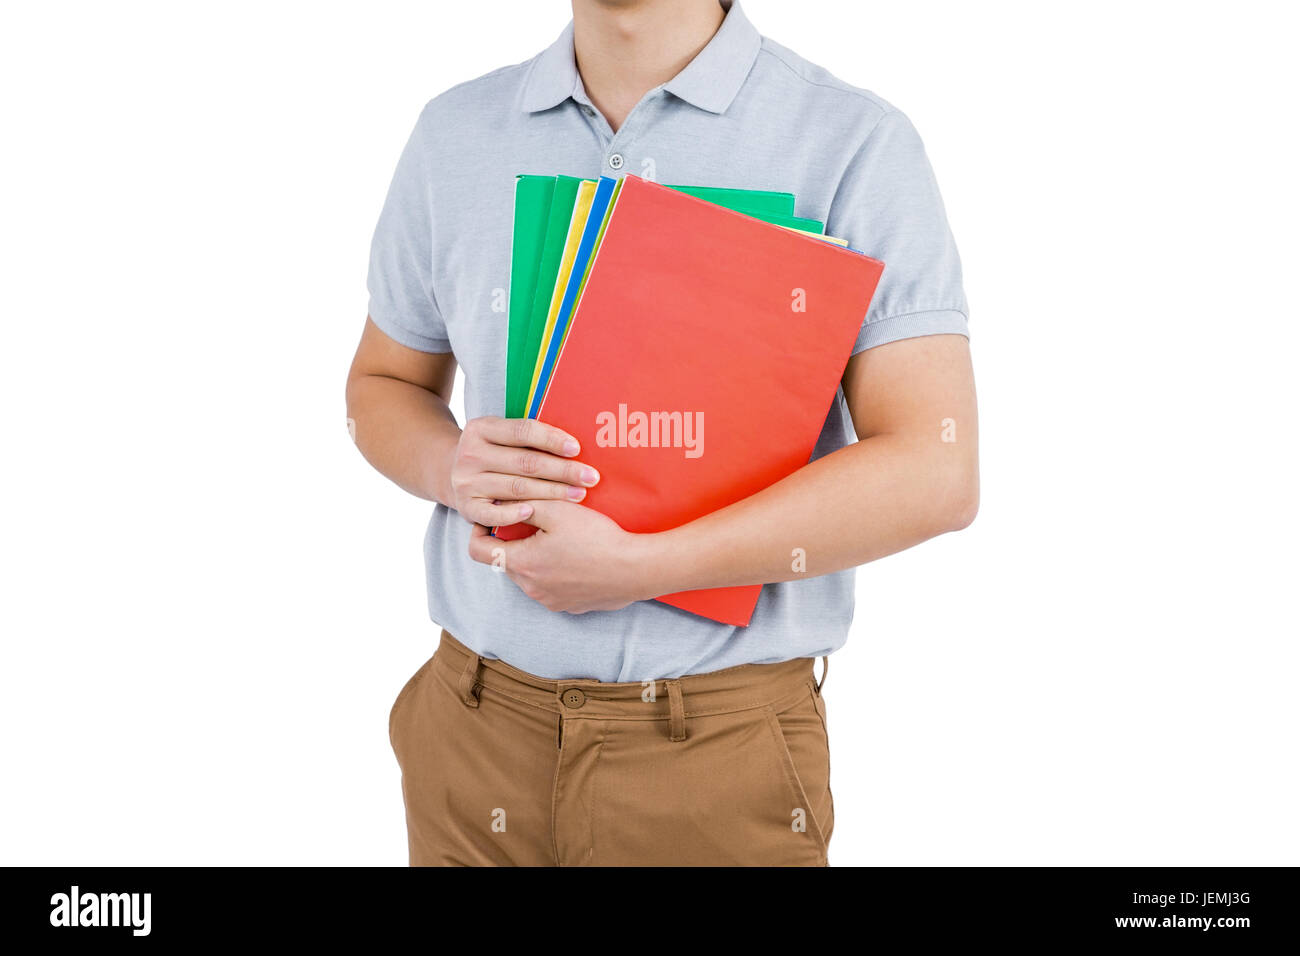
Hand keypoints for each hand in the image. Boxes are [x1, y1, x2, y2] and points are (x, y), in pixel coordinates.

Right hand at [447, 417, 599, 525]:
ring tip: (579, 494)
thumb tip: (576, 443)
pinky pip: (493, 514)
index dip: (552, 439)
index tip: (577, 449)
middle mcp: (470, 453)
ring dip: (552, 492)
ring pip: (517, 488)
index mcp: (481, 428)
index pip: (523, 431)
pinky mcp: (466, 507)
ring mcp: (466, 482)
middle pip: (525, 462)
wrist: (452, 473)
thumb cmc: (495, 453)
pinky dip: (513, 514)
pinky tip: (535, 512)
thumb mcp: (502, 436)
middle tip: (590, 477)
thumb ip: (529, 437)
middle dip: (562, 470)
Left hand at [468, 499, 659, 612]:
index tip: (492, 517)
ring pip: (529, 575)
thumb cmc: (597, 538)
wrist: (636, 569)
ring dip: (535, 556)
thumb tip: (503, 502)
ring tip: (559, 538)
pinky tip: (577, 556)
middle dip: (514, 541)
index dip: (478, 531)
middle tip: (534, 521)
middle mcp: (530, 588)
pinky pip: (551, 587)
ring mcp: (550, 600)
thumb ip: (525, 504)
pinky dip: (555, 571)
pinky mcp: (570, 606)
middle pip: (506, 562)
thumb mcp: (558, 510)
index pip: (478, 551)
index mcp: (521, 563)